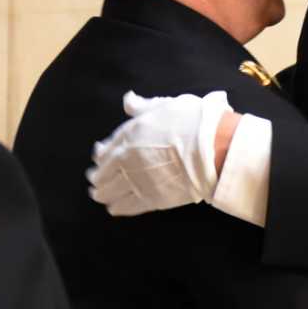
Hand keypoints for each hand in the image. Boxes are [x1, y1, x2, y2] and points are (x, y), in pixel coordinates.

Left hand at [87, 90, 232, 216]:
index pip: (106, 150)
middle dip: (98, 177)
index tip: (99, 158)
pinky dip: (118, 207)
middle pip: (103, 173)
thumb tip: (128, 100)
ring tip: (100, 195)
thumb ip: (143, 107)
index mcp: (129, 135)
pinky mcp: (152, 199)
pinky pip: (127, 206)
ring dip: (103, 193)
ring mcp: (138, 181)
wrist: (212, 149)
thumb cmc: (192, 122)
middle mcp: (127, 160)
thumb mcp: (165, 106)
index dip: (101, 155)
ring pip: (110, 192)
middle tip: (95, 180)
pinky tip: (114, 208)